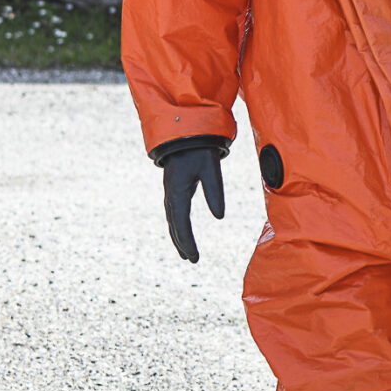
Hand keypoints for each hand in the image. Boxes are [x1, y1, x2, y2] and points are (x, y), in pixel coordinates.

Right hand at [152, 136, 227, 263]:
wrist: (184, 131)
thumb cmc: (199, 149)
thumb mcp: (211, 169)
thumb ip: (215, 191)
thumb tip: (220, 216)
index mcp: (177, 192)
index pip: (181, 223)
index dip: (187, 241)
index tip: (194, 257)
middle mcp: (171, 194)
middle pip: (174, 225)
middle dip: (182, 243)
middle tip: (192, 260)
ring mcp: (171, 192)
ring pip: (173, 220)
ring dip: (179, 236)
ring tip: (186, 253)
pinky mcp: (174, 188)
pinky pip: (174, 212)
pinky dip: (178, 226)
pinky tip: (182, 231)